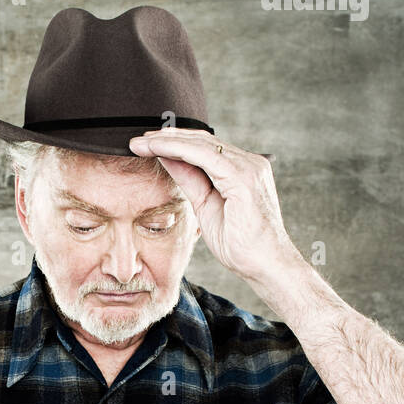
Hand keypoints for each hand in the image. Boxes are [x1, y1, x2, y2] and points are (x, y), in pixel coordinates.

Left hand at [128, 129, 301, 285]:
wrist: (266, 266)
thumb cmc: (241, 245)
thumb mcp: (207, 208)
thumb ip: (191, 182)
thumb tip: (169, 160)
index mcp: (242, 170)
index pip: (205, 148)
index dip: (175, 144)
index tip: (148, 146)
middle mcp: (249, 163)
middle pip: (203, 141)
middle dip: (167, 138)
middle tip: (138, 140)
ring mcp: (249, 167)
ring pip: (202, 144)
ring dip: (168, 141)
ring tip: (142, 142)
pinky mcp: (243, 177)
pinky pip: (205, 156)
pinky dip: (179, 150)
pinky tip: (158, 149)